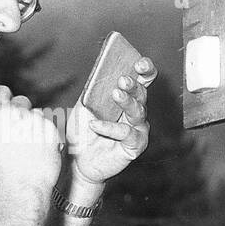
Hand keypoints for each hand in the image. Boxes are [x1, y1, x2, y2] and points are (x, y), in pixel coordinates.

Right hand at [0, 84, 63, 197]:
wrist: (19, 191)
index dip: (0, 100)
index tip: (1, 109)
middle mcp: (15, 113)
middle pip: (19, 101)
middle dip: (17, 113)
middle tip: (13, 133)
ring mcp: (36, 121)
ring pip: (35, 113)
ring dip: (32, 124)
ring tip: (26, 146)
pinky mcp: (51, 131)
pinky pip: (48, 126)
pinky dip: (44, 135)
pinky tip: (36, 151)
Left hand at [67, 57, 154, 187]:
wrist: (78, 161)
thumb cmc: (83, 132)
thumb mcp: (84, 106)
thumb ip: (92, 90)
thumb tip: (99, 73)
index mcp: (127, 99)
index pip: (143, 80)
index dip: (145, 70)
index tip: (140, 63)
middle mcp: (136, 113)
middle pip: (142, 94)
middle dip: (134, 85)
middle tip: (123, 80)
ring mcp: (138, 130)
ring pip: (138, 112)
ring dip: (127, 102)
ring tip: (115, 94)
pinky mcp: (135, 146)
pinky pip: (127, 133)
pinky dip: (110, 128)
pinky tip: (95, 125)